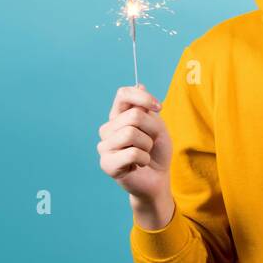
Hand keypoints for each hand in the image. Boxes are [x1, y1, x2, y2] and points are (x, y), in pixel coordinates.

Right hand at [98, 84, 172, 216]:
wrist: (158, 178)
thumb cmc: (157, 151)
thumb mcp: (157, 126)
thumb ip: (147, 109)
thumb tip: (139, 84)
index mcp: (118, 116)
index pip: (123, 93)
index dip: (143, 97)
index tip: (159, 108)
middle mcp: (107, 128)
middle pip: (133, 115)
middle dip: (151, 130)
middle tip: (150, 143)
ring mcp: (104, 146)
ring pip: (131, 134)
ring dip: (147, 146)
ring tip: (143, 154)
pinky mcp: (106, 164)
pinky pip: (132, 153)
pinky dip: (144, 159)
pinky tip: (138, 165)